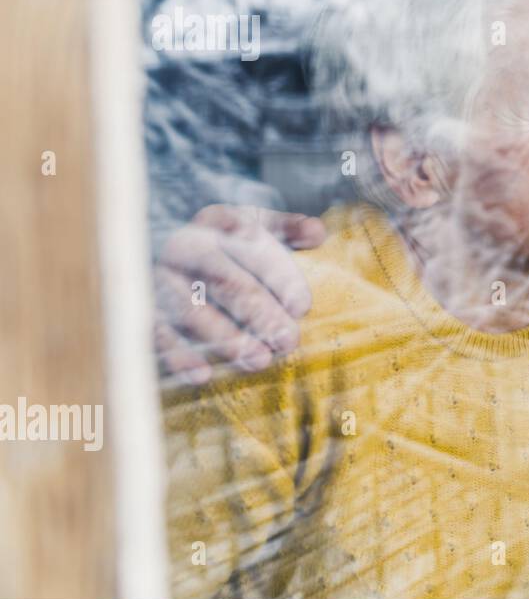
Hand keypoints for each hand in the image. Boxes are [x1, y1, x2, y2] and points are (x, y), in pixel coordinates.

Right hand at [153, 205, 325, 382]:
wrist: (161, 242)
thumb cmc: (226, 241)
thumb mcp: (255, 224)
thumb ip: (289, 228)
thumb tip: (317, 233)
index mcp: (220, 223)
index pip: (253, 248)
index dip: (280, 277)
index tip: (302, 307)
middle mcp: (186, 246)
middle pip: (226, 282)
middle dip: (260, 313)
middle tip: (288, 341)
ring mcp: (159, 277)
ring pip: (192, 310)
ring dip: (226, 338)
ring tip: (259, 360)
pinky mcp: (141, 307)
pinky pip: (156, 332)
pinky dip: (177, 355)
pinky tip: (203, 374)